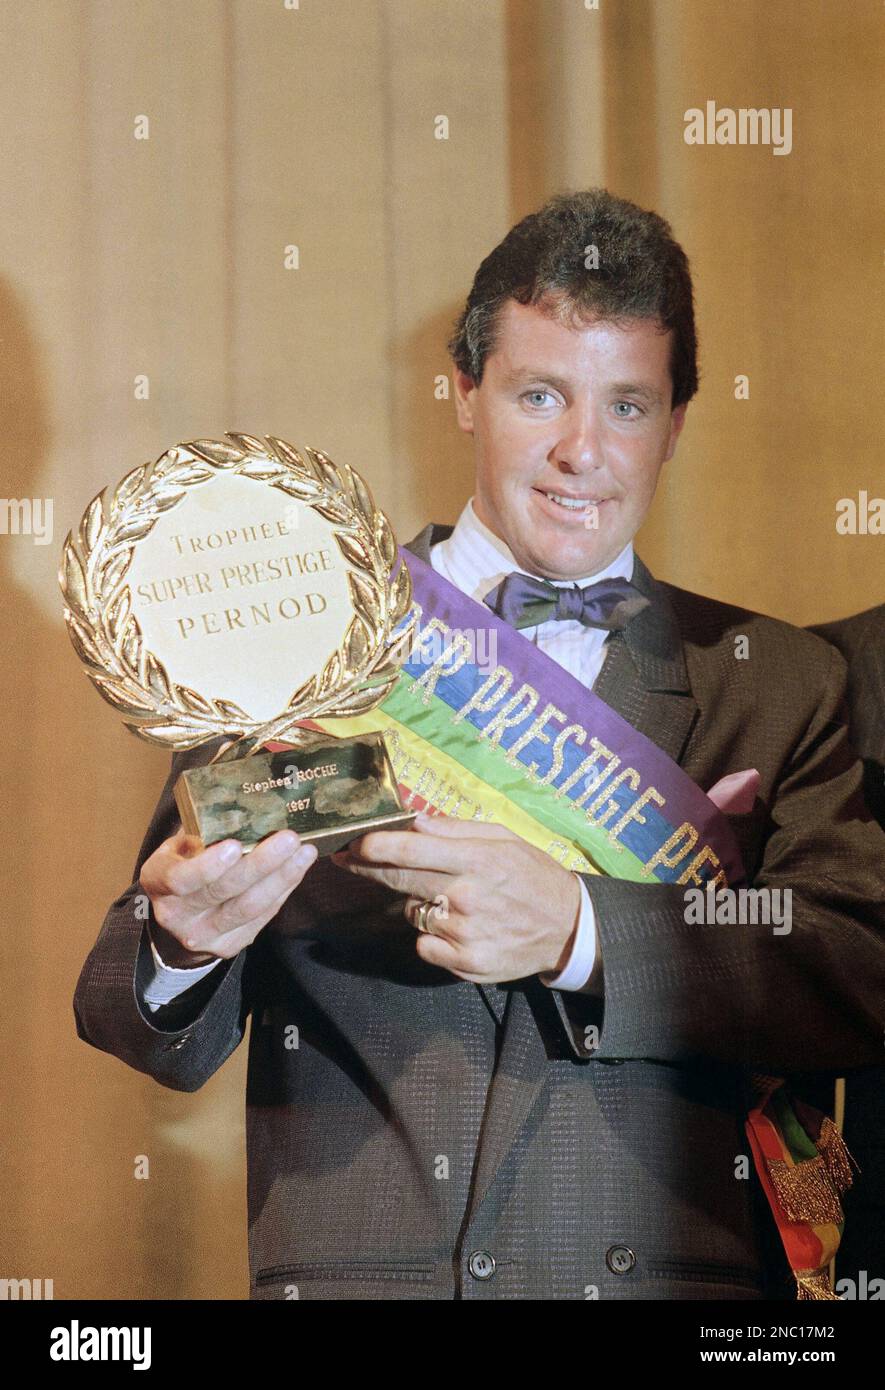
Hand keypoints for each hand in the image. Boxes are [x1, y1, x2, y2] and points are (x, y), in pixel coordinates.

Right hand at [140, 827, 317, 964]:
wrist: (179, 916)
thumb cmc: (184, 864)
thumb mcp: (181, 845)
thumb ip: (204, 829)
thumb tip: (244, 797)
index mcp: (158, 880)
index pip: (182, 878)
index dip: (209, 865)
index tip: (235, 845)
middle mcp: (175, 914)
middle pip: (224, 891)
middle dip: (261, 864)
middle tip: (289, 838)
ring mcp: (202, 935)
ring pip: (248, 908)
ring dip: (281, 878)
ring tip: (304, 852)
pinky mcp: (228, 946)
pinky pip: (261, 918)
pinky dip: (282, 891)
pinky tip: (297, 869)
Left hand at [331, 813, 580, 982]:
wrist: (567, 929)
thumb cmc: (532, 874)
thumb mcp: (503, 839)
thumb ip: (455, 830)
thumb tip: (413, 822)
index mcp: (477, 860)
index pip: (411, 851)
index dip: (374, 846)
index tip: (352, 842)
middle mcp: (467, 897)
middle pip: (399, 881)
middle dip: (367, 868)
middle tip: (348, 859)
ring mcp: (465, 934)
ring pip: (412, 914)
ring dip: (418, 902)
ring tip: (448, 898)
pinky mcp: (466, 964)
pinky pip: (424, 946)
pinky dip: (431, 936)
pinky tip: (456, 928)